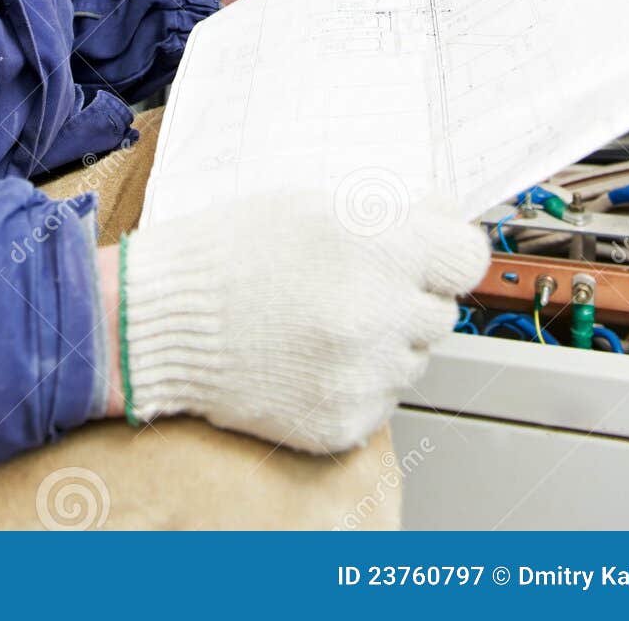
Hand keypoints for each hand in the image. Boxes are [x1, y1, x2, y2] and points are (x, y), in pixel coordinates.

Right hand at [116, 192, 488, 452]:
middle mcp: (381, 313)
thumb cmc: (229, 253)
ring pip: (412, 359)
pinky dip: (355, 381)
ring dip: (384, 342)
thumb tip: (442, 218)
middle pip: (441, 312)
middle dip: (407, 297)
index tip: (434, 254)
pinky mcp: (345, 422)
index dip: (448, 253)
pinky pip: (380, 400)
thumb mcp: (313, 205)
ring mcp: (364, 375)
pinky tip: (309, 357)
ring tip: (323, 321)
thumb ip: (387, 213)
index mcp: (378, 248)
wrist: (161, 322)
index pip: (467, 259)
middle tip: (356, 285)